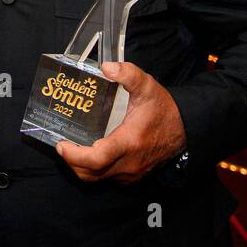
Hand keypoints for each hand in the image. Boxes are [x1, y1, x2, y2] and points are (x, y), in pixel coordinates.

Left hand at [56, 61, 185, 184]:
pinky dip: (95, 170)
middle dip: (72, 162)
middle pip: (91, 173)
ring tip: (72, 151)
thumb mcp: (147, 86)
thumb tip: (107, 67)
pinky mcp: (133, 177)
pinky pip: (108, 179)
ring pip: (98, 179)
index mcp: (129, 142)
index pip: (96, 159)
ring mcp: (131, 174)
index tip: (61, 144)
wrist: (185, 129)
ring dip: (81, 168)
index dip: (74, 155)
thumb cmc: (164, 109)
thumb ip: (128, 74)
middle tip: (62, 145)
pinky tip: (90, 155)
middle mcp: (129, 163)